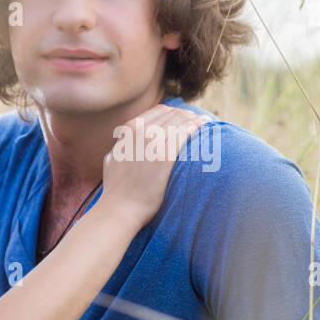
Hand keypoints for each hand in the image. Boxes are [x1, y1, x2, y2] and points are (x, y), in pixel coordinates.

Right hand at [99, 104, 209, 225]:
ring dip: (195, 119)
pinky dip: (196, 126)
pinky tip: (205, 127)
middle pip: (172, 114)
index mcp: (129, 130)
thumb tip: (123, 140)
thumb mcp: (112, 158)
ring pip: (180, 121)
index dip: (176, 112)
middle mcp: (140, 132)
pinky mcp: (164, 156)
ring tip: (206, 122)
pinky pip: (184, 133)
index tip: (186, 117)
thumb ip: (122, 145)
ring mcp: (152, 142)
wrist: (119, 208)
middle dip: (188, 114)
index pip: (159, 111)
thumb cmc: (116, 189)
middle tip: (199, 119)